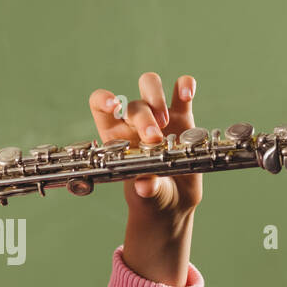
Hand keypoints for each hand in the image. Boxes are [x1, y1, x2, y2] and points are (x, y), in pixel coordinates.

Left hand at [88, 72, 203, 223]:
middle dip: (143, 117)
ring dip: (156, 98)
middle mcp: (134, 122)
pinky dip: (185, 86)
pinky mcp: (182, 117)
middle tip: (154, 138)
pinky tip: (187, 93)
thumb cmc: (151, 196)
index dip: (103, 99)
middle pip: (133, 103)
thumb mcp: (147, 197)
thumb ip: (146, 189)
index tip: (113, 105)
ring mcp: (159, 116)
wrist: (173, 201)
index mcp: (115, 136)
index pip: (100, 106)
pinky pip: (182, 91)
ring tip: (166, 121)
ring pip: (151, 85)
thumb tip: (145, 186)